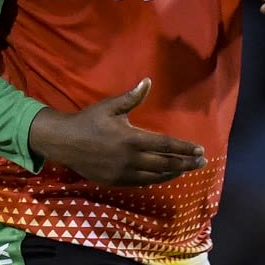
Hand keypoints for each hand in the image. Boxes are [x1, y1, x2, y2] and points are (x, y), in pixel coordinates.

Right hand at [28, 79, 206, 186]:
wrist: (63, 142)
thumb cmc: (88, 121)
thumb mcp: (110, 106)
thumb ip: (132, 97)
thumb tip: (148, 81)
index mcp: (131, 139)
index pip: (165, 145)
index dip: (184, 148)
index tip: (200, 150)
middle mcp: (130, 159)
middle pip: (165, 164)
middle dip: (186, 163)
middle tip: (201, 162)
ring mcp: (122, 173)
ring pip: (155, 177)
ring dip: (173, 173)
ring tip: (186, 168)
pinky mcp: (115, 181)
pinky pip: (141, 183)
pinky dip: (156, 180)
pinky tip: (164, 176)